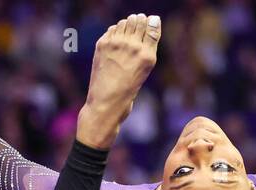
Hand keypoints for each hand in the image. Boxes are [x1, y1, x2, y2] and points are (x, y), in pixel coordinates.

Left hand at [76, 14, 161, 148]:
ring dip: (127, 26)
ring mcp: (116, 44)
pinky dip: (115, 33)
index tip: (148, 25)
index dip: (150, 22)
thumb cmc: (128, 89)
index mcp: (147, 56)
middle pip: (138, 19)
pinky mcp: (103, 44)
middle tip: (136, 33)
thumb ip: (149, 44)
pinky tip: (116, 45)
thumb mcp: (145, 69)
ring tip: (127, 39)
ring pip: (124, 22)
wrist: (106, 103)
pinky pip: (112, 29)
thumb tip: (152, 21)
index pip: (152, 25)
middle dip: (138, 22)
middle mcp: (133, 47)